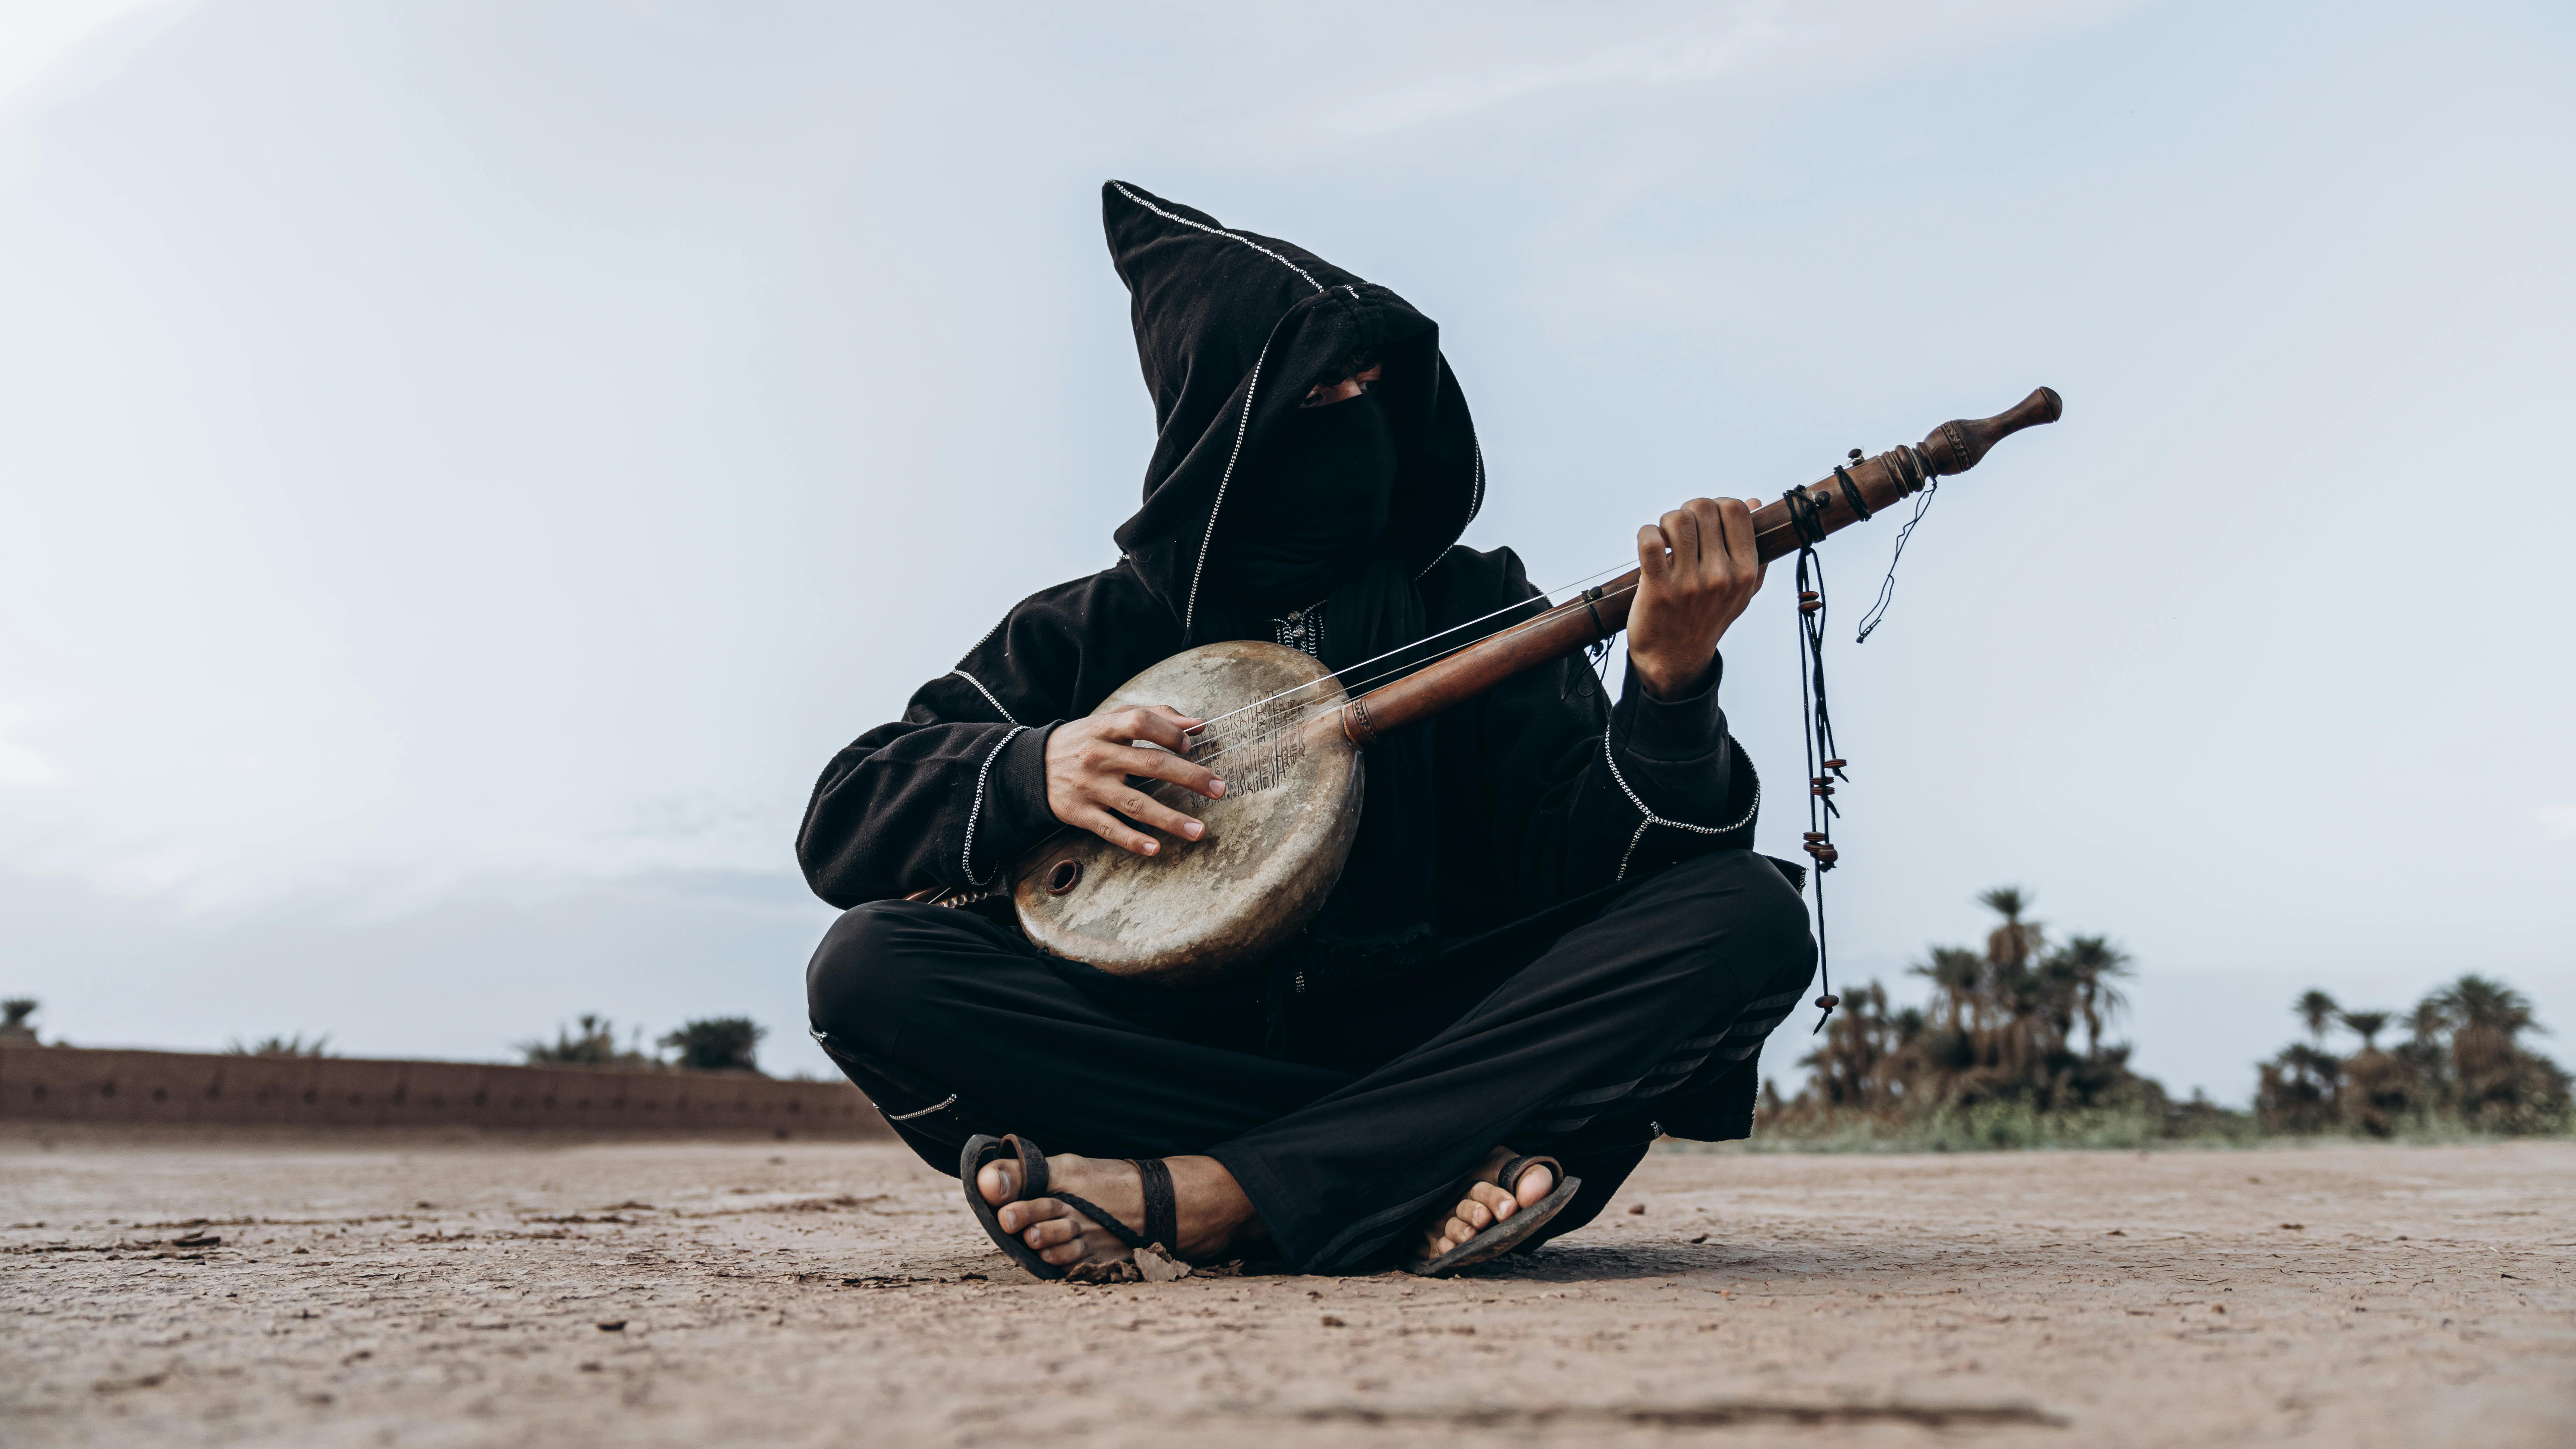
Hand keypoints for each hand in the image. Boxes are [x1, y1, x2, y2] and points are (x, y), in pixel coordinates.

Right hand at [1043, 706, 1226, 856]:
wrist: (1031, 768)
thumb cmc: (1085, 741)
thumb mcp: (1111, 722)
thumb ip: (1155, 717)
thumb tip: (1198, 723)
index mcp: (1105, 729)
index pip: (1140, 722)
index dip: (1168, 731)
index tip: (1190, 743)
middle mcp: (1098, 756)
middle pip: (1150, 764)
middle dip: (1189, 776)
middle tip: (1218, 788)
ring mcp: (1089, 787)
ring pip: (1135, 804)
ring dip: (1169, 819)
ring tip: (1198, 830)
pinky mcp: (1080, 813)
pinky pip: (1110, 829)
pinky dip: (1132, 840)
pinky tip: (1155, 847)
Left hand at [1625, 497, 1766, 699]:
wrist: (1675, 658)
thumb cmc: (1708, 618)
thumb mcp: (1741, 590)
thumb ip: (1753, 547)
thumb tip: (1755, 503)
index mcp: (1745, 572)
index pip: (1736, 510)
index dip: (1717, 505)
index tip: (1705, 521)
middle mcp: (1721, 576)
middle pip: (1703, 508)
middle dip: (1688, 511)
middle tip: (1680, 531)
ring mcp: (1690, 583)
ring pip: (1677, 520)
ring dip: (1666, 522)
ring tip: (1665, 539)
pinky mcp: (1658, 589)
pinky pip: (1650, 541)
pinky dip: (1646, 534)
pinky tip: (1650, 545)